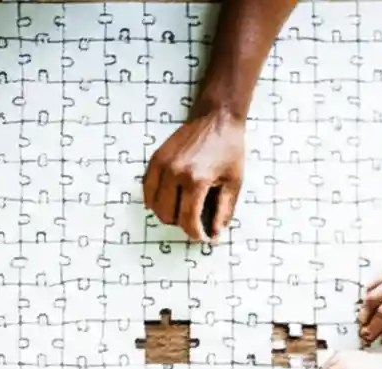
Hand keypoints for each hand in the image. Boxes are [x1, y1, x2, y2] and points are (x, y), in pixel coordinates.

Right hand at [143, 109, 244, 242]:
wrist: (217, 119)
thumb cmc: (229, 149)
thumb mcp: (234, 182)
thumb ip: (224, 212)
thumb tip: (215, 235)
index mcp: (197, 180)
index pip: (188, 220)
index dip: (195, 234)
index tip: (202, 237)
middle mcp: (176, 173)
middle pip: (168, 215)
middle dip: (182, 224)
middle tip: (194, 221)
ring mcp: (162, 165)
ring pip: (155, 206)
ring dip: (167, 214)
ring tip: (181, 211)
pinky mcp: (156, 159)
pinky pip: (147, 189)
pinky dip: (154, 200)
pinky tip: (165, 201)